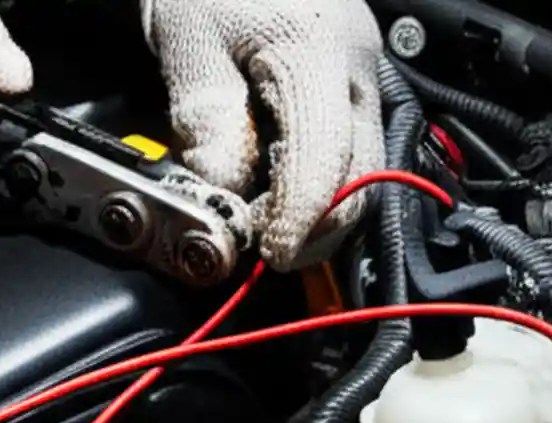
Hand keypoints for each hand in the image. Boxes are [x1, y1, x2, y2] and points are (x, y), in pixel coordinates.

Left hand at [142, 0, 384, 268]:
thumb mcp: (188, 42)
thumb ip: (206, 118)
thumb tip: (222, 190)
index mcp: (315, 53)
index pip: (325, 157)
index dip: (301, 216)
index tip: (272, 251)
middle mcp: (355, 67)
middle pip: (362, 173)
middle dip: (317, 226)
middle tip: (263, 249)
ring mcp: (361, 73)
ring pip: (363, 165)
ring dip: (320, 207)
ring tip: (266, 219)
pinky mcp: (352, 80)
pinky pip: (350, 144)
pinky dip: (319, 178)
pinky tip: (278, 185)